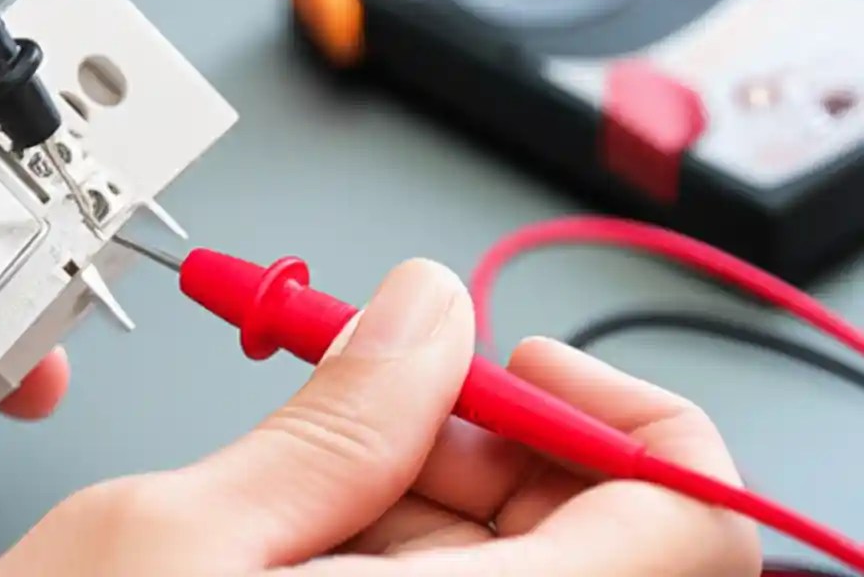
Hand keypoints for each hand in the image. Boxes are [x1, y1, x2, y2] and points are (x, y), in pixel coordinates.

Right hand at [0, 260, 761, 575]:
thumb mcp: (176, 537)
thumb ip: (336, 420)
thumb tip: (424, 314)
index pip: (690, 529)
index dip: (625, 420)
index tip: (513, 365)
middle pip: (604, 538)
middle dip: (494, 443)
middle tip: (374, 405)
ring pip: (526, 571)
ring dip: (435, 494)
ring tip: (309, 480)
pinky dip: (403, 552)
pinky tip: (306, 538)